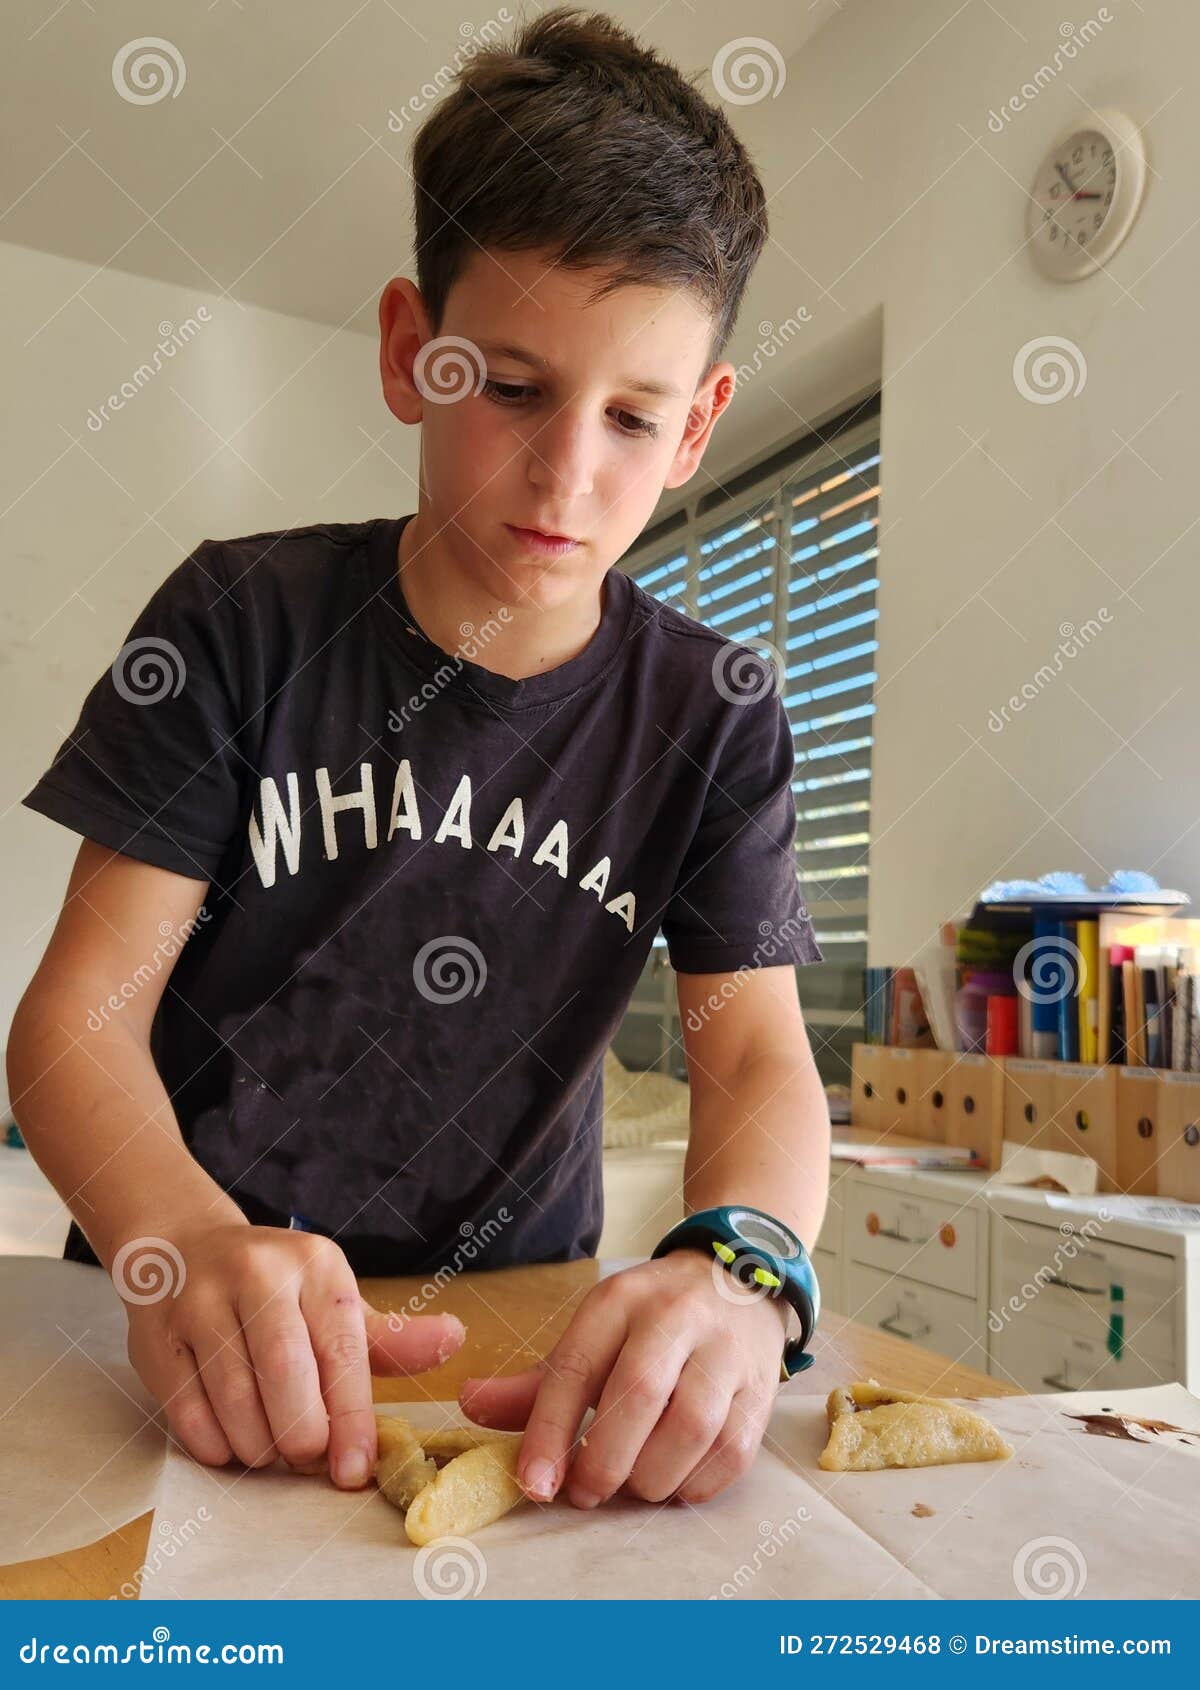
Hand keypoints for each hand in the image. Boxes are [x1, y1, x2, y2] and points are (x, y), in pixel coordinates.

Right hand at [122, 1223, 465, 1487]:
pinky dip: (215, 1443)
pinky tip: (231, 1443)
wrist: (183, 1249)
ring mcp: (201, 1299)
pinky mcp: (157, 1333)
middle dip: (302, 1434)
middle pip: (286, 1374)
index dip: (352, 1420)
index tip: (354, 1471)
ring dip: (258, 1444)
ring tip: (271, 1449)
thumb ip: (389, 1336)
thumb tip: (454, 1338)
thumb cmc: (275, 1292)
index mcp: (317, 1264)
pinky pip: (187, 1410)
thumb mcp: (334, 1301)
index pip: (344, 1350)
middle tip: (307, 1457)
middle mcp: (259, 1271)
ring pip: (235, 1396)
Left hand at [457, 1249, 786, 1508]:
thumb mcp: (594, 1332)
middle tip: (585, 1491)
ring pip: (692, 1427)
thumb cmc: (651, 1321)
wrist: (738, 1281)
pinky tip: (673, 1482)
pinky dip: (695, 1484)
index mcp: (620, 1300)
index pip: (576, 1366)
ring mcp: (725, 1351)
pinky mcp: (761, 1389)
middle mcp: (676, 1317)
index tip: (533, 1485)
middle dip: (605, 1459)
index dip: (549, 1432)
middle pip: (639, 1394)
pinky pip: (732, 1453)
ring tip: (631, 1485)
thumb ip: (538, 1381)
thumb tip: (469, 1405)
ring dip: (652, 1475)